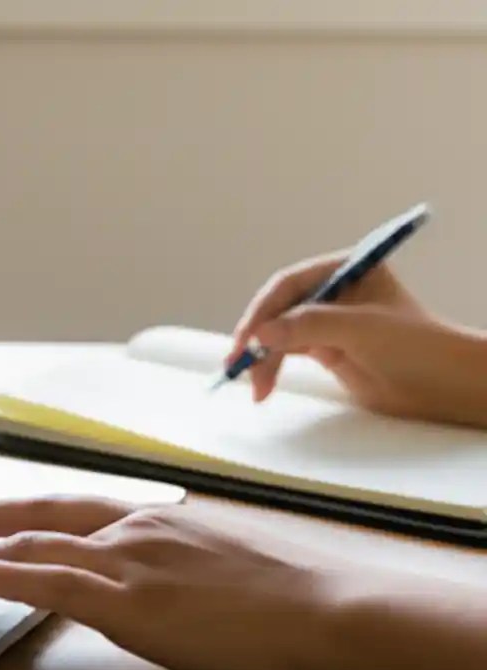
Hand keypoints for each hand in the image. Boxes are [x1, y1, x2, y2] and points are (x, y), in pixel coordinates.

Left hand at [0, 496, 343, 669]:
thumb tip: (165, 582)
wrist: (338, 611)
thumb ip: (183, 566)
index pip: (72, 508)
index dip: (21, 513)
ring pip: (28, 552)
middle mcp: (136, 529)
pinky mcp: (132, 603)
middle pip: (37, 520)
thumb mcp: (228, 566)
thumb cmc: (298, 598)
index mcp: (159, 519)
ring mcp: (130, 562)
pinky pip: (48, 582)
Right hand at [229, 251, 486, 427]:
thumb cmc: (417, 346)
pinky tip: (264, 384)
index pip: (290, 283)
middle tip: (240, 362)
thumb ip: (309, 326)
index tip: (248, 338)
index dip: (264, 310)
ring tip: (256, 386)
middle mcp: (333, 290)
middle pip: (279, 308)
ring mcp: (328, 320)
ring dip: (262, 357)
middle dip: (257, 336)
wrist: (445, 386)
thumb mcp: (361, 329)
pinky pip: (286, 351)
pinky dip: (271, 366)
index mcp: (346, 268)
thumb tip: (261, 334)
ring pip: (278, 332)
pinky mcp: (325, 348)